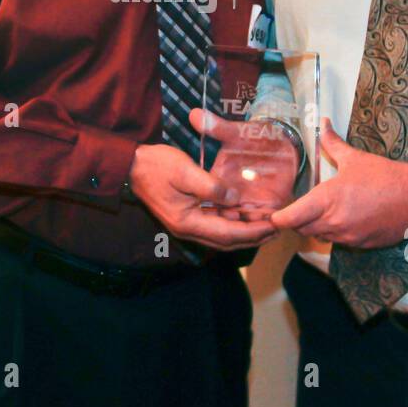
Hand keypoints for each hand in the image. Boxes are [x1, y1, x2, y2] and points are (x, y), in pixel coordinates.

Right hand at [128, 143, 276, 250]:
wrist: (130, 166)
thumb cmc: (156, 166)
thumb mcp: (185, 171)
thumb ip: (211, 187)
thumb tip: (235, 200)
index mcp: (188, 222)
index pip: (228, 233)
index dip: (253, 231)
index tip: (273, 226)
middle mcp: (188, 229)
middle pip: (227, 240)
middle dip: (253, 236)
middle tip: (277, 229)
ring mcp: (186, 225)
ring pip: (222, 235)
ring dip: (244, 231)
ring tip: (266, 224)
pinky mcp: (186, 216)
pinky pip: (214, 225)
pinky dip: (232, 222)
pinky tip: (244, 214)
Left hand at [269, 118, 407, 247]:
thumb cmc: (385, 177)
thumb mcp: (355, 158)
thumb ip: (332, 142)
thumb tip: (322, 123)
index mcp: (327, 200)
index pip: (290, 219)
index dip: (278, 218)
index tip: (275, 213)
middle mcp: (333, 222)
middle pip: (301, 229)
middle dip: (297, 220)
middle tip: (298, 207)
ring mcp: (347, 236)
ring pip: (319, 236)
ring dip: (316, 226)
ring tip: (322, 210)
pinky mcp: (360, 245)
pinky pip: (338, 241)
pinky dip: (335, 232)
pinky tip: (345, 217)